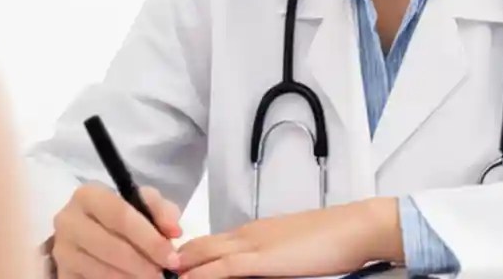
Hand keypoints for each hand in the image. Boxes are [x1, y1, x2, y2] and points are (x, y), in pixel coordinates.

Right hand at [51, 183, 182, 278]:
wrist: (92, 230)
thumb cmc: (122, 215)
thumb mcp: (143, 204)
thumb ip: (162, 211)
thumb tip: (174, 231)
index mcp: (87, 195)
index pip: (121, 216)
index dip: (149, 238)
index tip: (171, 256)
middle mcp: (68, 221)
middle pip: (110, 246)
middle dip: (142, 263)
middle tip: (163, 274)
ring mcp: (61, 250)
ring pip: (100, 270)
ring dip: (131, 277)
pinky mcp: (62, 273)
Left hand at [176, 198, 402, 278]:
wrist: (353, 228)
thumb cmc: (332, 240)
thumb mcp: (290, 250)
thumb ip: (268, 259)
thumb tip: (258, 269)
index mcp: (252, 232)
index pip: (208, 243)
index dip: (185, 257)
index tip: (168, 269)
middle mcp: (246, 234)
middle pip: (197, 246)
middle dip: (172, 262)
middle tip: (149, 271)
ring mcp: (251, 244)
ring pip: (201, 254)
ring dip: (178, 269)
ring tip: (156, 277)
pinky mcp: (260, 258)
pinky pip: (219, 268)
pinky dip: (198, 276)